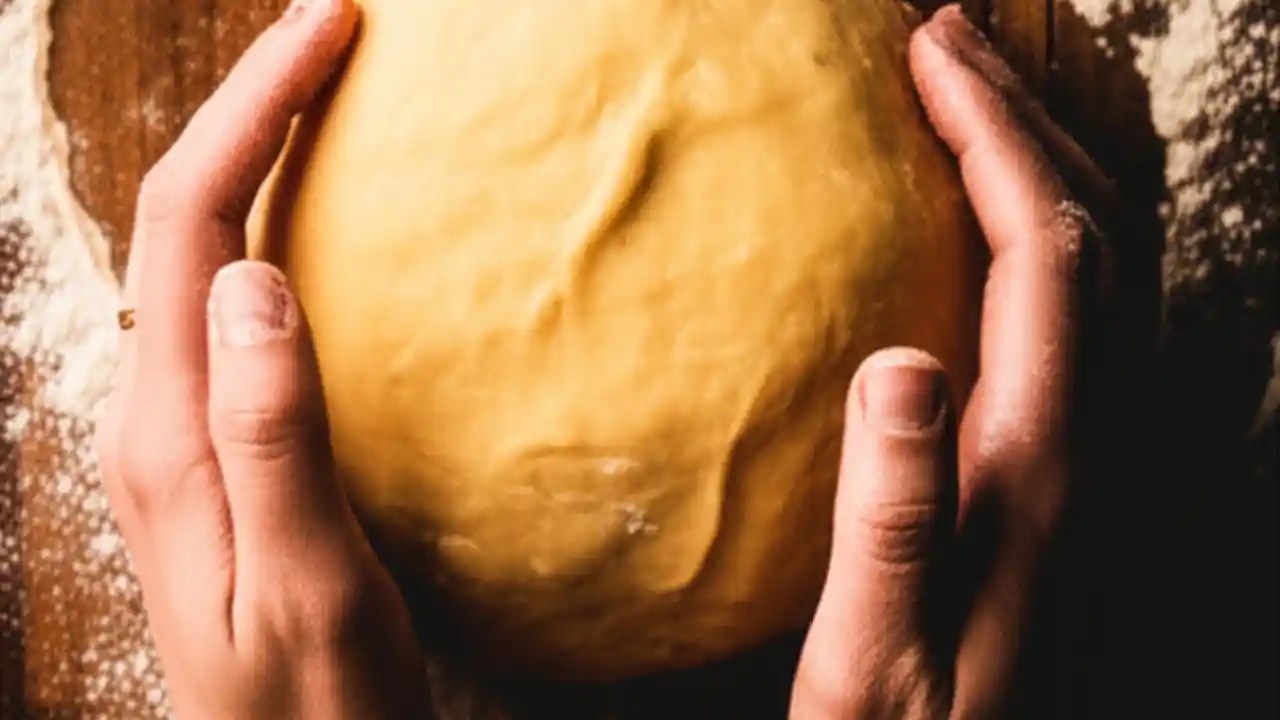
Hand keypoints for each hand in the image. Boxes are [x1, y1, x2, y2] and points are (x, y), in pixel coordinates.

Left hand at [95, 1, 425, 716]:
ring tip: (324, 100)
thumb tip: (256, 275)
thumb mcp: (301, 582)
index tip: (330, 30)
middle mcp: (159, 416)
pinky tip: (317, 228)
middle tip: (333, 33)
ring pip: (201, 257)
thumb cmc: (310, 705)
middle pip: (183, 219)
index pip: (193, 225)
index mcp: (169, 432)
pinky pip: (233, 309)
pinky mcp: (223, 451)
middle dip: (251, 108)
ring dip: (256, 160)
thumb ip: (273, 434)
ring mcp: (186, 433)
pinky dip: (274, 232)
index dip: (254, 112)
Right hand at [790, 6, 1110, 717]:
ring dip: (1041, 160)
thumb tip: (899, 364)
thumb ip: (891, 521)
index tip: (927, 58)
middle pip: (1090, 234)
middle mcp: (1093, 446)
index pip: (1046, 256)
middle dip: (1021, 115)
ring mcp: (1096, 456)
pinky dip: (1043, 230)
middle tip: (943, 37)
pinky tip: (988, 225)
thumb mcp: (874, 662)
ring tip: (966, 99)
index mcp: (1044, 472)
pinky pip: (1079, 315)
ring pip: (1100, 268)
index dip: (993, 139)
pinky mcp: (1073, 474)